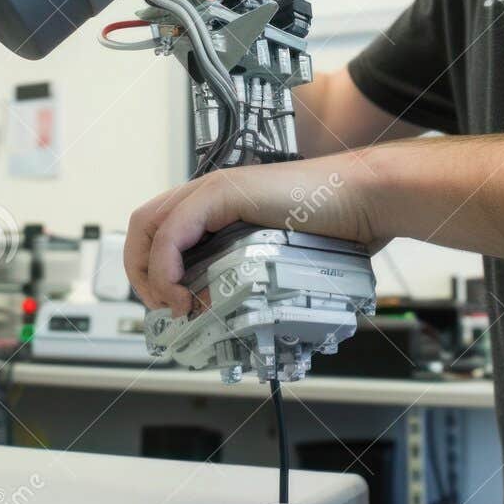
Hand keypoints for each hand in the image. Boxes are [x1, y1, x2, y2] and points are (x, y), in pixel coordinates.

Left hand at [123, 155, 378, 317]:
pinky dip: (167, 266)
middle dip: (139, 273)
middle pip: (143, 226)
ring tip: (174, 306)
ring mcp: (213, 189)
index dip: (150, 270)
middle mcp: (208, 193)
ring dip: (150, 273)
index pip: (159, 231)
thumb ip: (245, 276)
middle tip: (162, 309)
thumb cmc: (333, 228)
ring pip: (150, 226)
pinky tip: (183, 293)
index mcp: (217, 207)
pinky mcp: (223, 193)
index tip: (168, 305)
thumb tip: (223, 313)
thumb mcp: (275, 261)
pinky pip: (174, 231)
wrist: (363, 200)